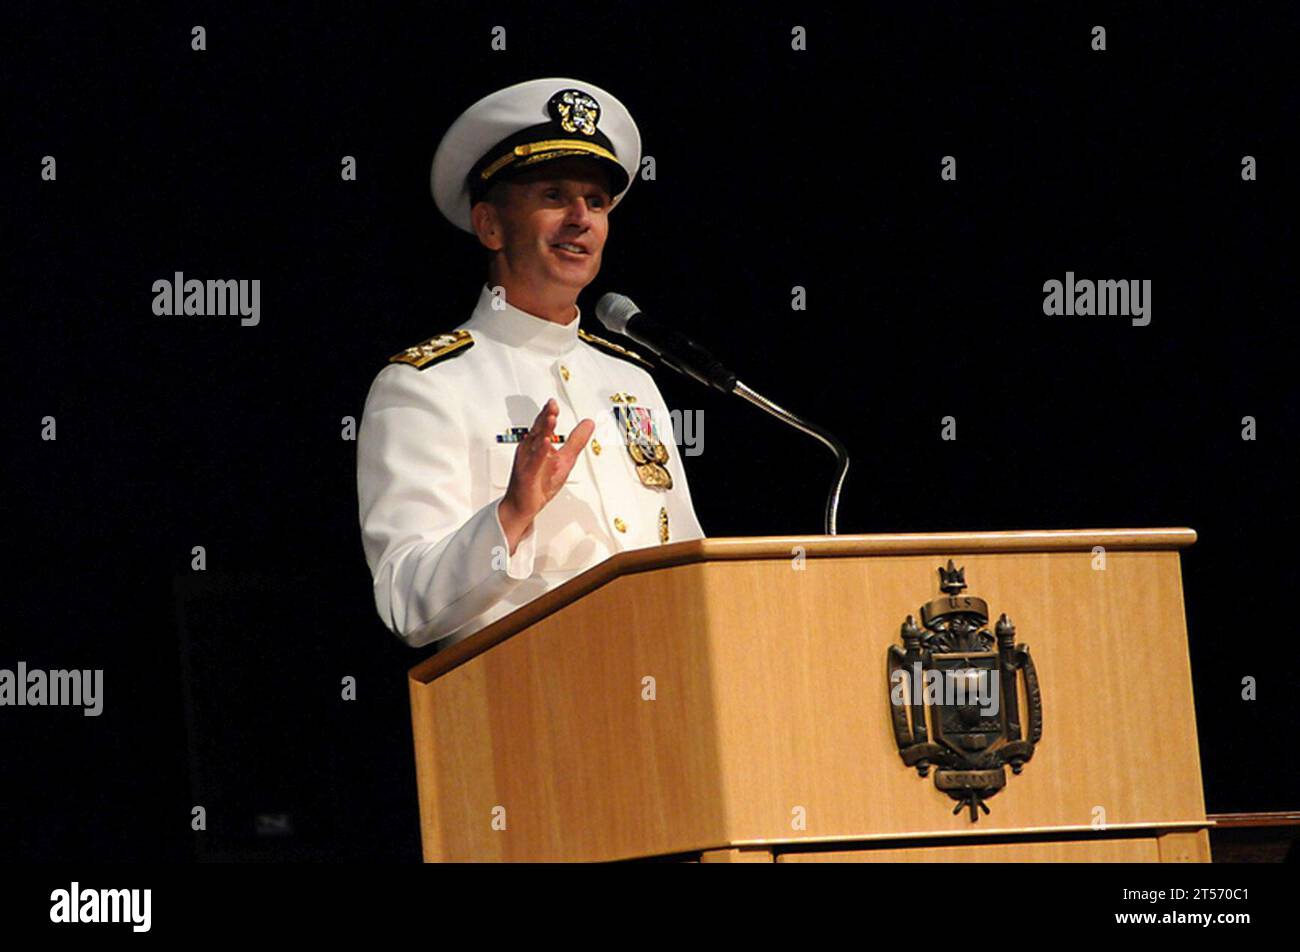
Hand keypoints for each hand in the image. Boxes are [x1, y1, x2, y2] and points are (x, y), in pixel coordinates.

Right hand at [498, 398, 593, 552]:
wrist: (522, 506)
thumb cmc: (539, 482)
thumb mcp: (565, 459)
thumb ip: (576, 441)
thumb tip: (588, 423)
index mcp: (537, 444)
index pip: (543, 425)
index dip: (549, 413)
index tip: (554, 402)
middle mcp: (530, 451)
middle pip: (538, 429)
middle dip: (545, 416)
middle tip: (552, 405)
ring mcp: (527, 462)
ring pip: (535, 443)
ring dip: (543, 430)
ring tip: (551, 417)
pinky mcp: (527, 476)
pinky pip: (533, 463)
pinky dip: (539, 453)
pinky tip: (546, 444)